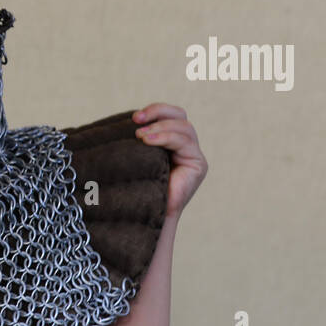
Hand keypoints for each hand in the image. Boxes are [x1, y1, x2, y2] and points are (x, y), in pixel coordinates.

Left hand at [132, 103, 206, 220]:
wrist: (144, 215)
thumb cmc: (134, 187)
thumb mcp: (135, 156)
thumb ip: (137, 138)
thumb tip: (127, 120)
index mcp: (171, 141)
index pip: (170, 115)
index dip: (155, 110)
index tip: (134, 117)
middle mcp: (185, 146)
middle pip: (180, 116)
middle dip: (158, 112)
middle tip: (136, 120)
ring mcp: (194, 155)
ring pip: (184, 128)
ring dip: (160, 128)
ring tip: (140, 136)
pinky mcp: (198, 165)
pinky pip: (185, 143)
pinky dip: (166, 138)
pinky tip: (148, 142)